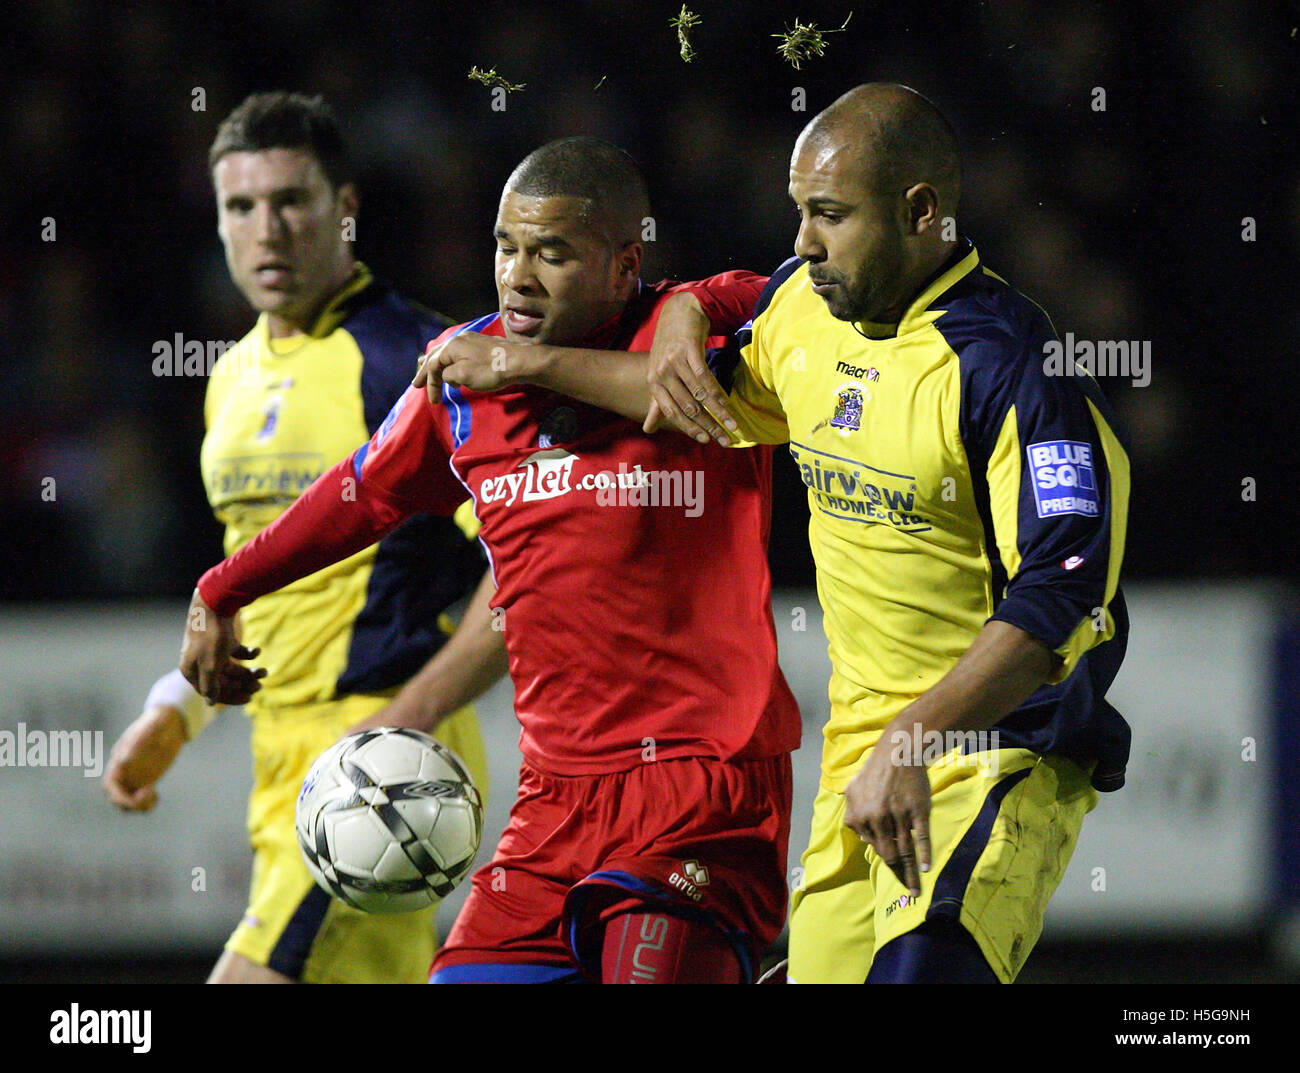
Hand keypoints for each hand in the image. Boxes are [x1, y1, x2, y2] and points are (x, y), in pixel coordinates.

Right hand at [103, 704, 186, 810]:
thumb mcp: (152, 726)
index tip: (136, 795)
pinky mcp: (147, 780)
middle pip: (117, 797)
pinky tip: (157, 796)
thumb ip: (140, 739)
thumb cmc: (159, 721)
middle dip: (129, 803)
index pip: (110, 784)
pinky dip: (147, 804)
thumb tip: (124, 760)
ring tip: (154, 796)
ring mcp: (135, 777)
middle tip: (150, 793)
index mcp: (121, 758)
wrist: (170, 722)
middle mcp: (125, 771)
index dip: (118, 795)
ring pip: (127, 802)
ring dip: (137, 807)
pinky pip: (140, 800)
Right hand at [179, 589, 265, 704]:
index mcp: (192, 671)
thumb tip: (210, 703)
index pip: (211, 692)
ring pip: (233, 668)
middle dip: (242, 684)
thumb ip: (210, 685)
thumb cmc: (211, 636)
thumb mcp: (211, 665)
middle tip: (259, 686)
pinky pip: (238, 652)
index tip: (249, 699)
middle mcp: (200, 662)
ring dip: (249, 672)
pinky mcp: (223, 639)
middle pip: (224, 681)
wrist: (215, 603)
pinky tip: (257, 651)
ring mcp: (212, 650)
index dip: (230, 697)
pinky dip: (249, 654)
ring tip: (264, 671)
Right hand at [414, 332, 528, 402]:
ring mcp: (471, 340)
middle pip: (437, 356)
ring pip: (448, 354)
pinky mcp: (482, 345)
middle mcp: (458, 339)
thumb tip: (446, 376)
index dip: (430, 383)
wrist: (519, 361)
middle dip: (427, 371)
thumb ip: (448, 375)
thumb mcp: (463, 375)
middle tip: (417, 383)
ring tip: (432, 375)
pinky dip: (452, 364)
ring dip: (440, 367)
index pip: (433, 365)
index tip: (432, 401)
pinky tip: (455, 370)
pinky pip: (460, 354)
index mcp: (451, 346)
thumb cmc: (490, 370)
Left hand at [642, 293, 737, 444]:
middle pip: (687, 407)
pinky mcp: (689, 350)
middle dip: (708, 425)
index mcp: (654, 382)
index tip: (705, 440)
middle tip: (724, 439)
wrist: (679, 312)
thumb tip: (648, 430)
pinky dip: (717, 392)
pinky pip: (705, 377)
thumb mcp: (660, 374)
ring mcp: (674, 361)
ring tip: (733, 426)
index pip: (672, 412)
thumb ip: (657, 403)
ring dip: (718, 412)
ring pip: (699, 395)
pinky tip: (727, 403)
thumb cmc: (670, 346)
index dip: (689, 428)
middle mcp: (661, 373)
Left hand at [842, 734, 932, 896]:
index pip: (871, 845)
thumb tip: (856, 831)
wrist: (898, 752)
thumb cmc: (875, 771)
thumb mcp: (852, 789)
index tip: (893, 866)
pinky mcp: (917, 811)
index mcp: (859, 816)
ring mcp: (898, 815)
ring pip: (904, 850)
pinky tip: (925, 870)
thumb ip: (851, 812)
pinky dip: (923, 855)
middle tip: (905, 889)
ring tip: (914, 892)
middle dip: (896, 872)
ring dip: (910, 874)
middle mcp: (876, 818)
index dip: (883, 853)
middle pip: (887, 853)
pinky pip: (921, 838)